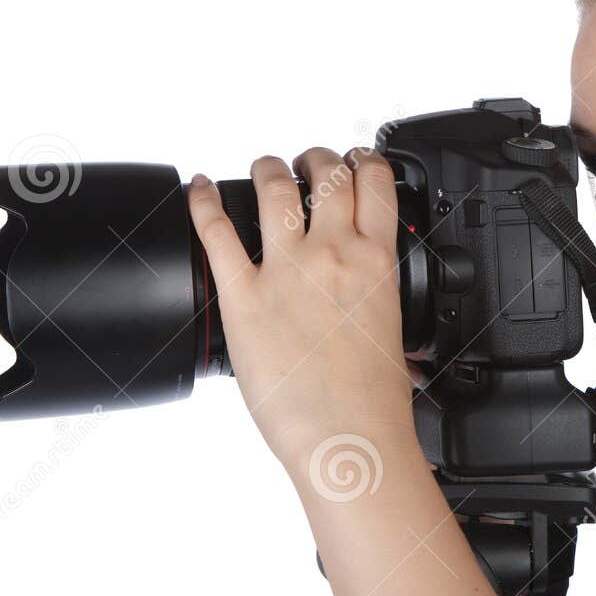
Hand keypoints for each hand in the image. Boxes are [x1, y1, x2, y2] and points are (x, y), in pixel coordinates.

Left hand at [186, 146, 415, 472]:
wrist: (348, 436)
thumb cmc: (373, 403)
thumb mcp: (395, 335)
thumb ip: (380, 303)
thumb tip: (377, 306)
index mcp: (376, 262)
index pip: (375, 182)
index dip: (363, 161)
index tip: (356, 161)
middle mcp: (332, 254)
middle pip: (325, 173)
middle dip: (316, 159)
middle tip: (308, 165)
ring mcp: (285, 271)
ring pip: (274, 188)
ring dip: (268, 169)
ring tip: (265, 170)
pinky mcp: (242, 296)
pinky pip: (216, 232)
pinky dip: (203, 202)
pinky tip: (199, 188)